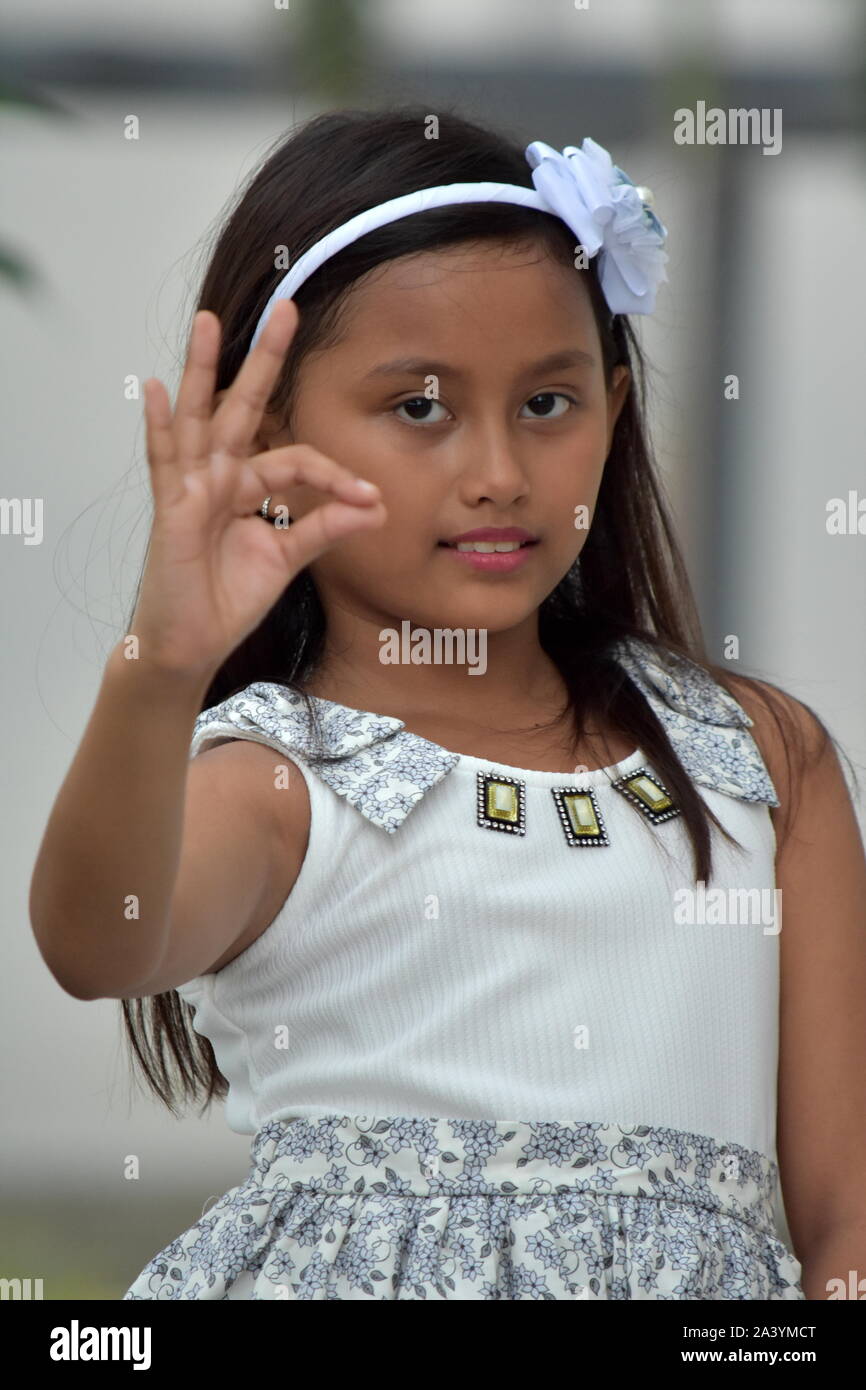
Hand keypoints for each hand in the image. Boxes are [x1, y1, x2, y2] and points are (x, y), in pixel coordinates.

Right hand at [130, 299, 385, 679]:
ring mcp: (191, 487)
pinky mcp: (171, 509)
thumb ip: (326, 527)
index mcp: (249, 486)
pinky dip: (162, 425)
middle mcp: (219, 476)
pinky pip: (165, 461)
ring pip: (200, 417)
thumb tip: (376, 505)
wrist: (190, 645)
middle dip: (264, 358)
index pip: (298, 459)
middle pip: (244, 406)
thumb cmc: (227, 599)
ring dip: (202, 368)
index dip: (336, 475)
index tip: (372, 499)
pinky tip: (158, 389)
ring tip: (208, 322)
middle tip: (287, 307)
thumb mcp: (288, 558)